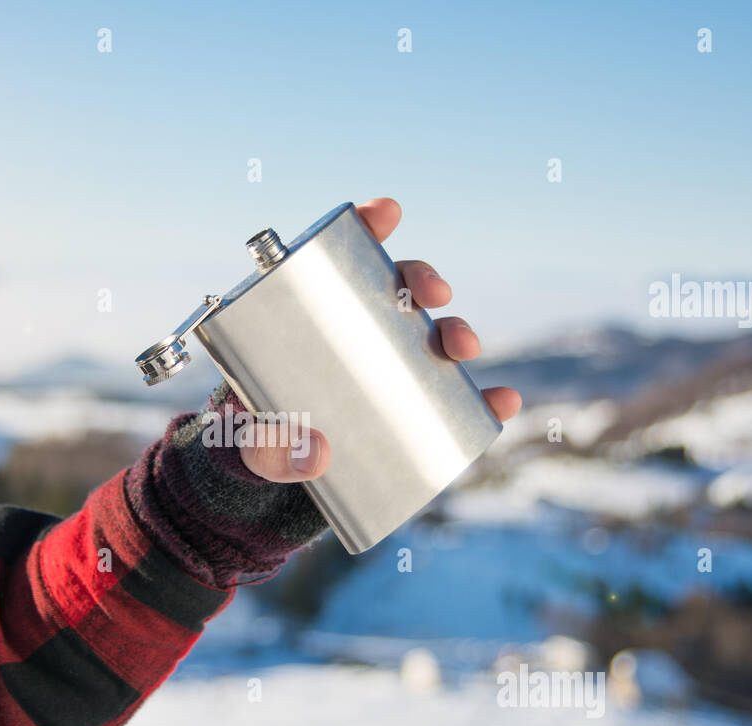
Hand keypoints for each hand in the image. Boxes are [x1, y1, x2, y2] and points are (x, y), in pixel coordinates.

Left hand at [240, 197, 521, 482]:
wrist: (268, 484)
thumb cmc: (250, 443)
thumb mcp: (248, 443)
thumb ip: (268, 448)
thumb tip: (315, 454)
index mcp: (307, 316)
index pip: (337, 255)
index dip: (366, 225)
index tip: (387, 214)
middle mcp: (355, 331)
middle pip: (396, 287)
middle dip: (423, 280)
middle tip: (434, 296)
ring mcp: (385, 369)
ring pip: (430, 334)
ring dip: (455, 331)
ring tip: (463, 349)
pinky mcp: (408, 410)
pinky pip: (454, 400)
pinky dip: (483, 400)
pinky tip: (503, 401)